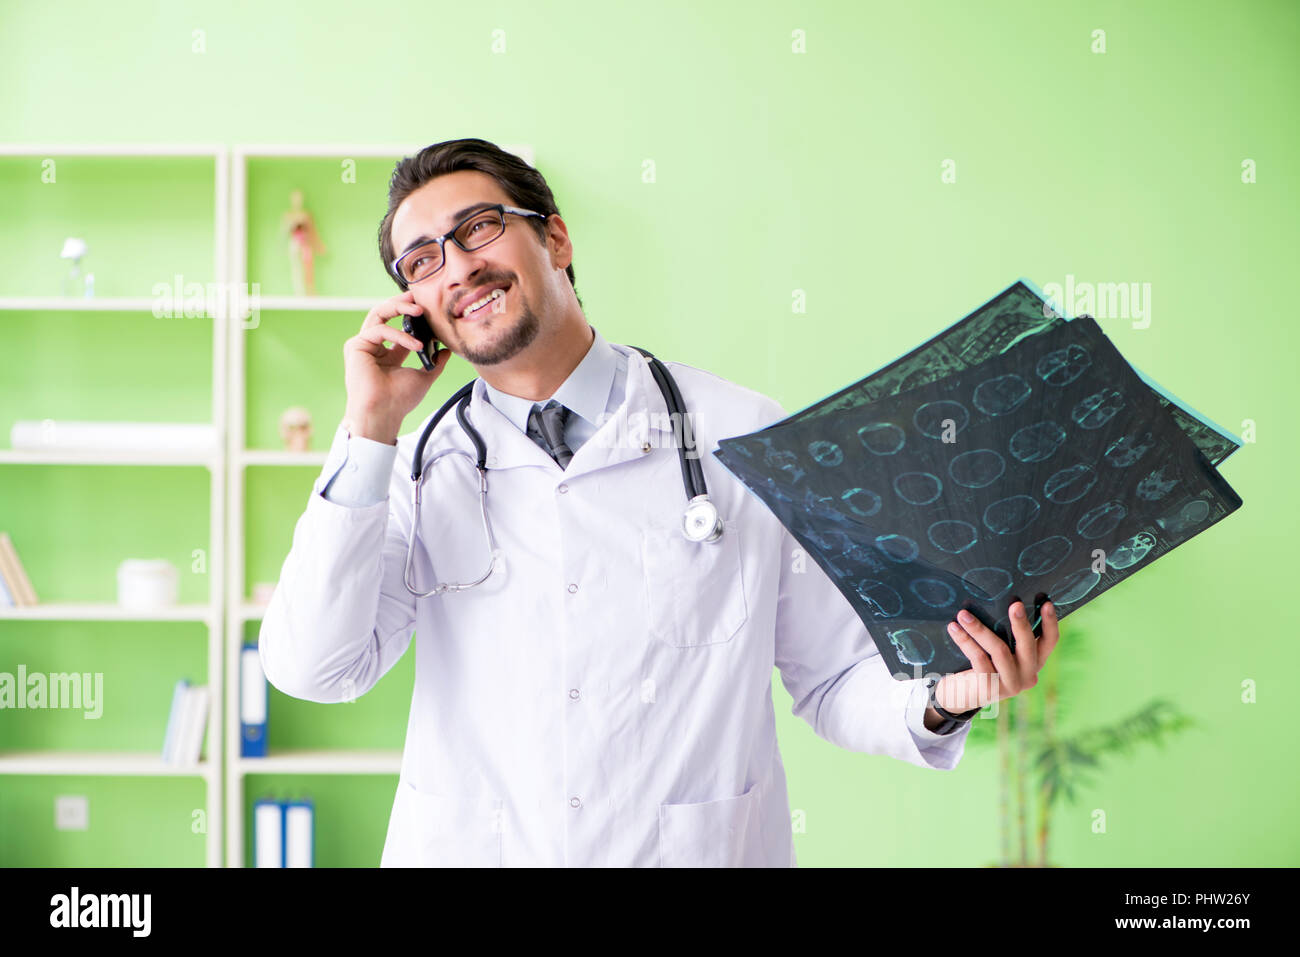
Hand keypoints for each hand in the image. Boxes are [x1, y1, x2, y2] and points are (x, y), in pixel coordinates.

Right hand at [342, 290, 450, 442]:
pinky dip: (399, 334)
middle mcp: (373, 347)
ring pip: (378, 314)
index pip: (398, 325)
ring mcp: (363, 345)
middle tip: (417, 296)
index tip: (426, 308)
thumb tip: (446, 351)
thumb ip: (434, 363)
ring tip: (419, 310)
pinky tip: (415, 344)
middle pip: (384, 313)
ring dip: (399, 308)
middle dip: (401, 302)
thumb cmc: (399, 400)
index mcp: (387, 353)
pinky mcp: (356, 346)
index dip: (411, 314)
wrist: (384, 413)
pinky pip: (379, 330)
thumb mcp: (424, 377)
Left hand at [933, 600, 1060, 714]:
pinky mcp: (991, 689)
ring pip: (999, 650)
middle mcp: (1028, 675)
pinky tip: (953, 628)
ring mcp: (1011, 685)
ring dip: (979, 629)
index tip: (1047, 603)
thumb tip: (996, 601)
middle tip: (1015, 605)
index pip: (1049, 642)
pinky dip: (965, 641)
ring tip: (963, 614)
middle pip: (1028, 645)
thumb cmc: (981, 663)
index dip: (1050, 623)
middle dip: (1021, 623)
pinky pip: (979, 659)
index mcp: (1034, 662)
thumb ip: (1004, 634)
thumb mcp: (997, 649)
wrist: (960, 695)